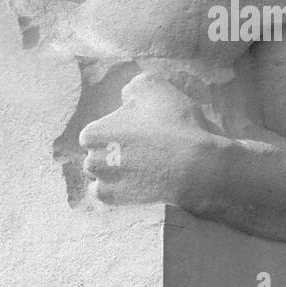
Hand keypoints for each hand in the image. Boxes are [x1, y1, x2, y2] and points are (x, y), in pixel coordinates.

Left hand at [79, 75, 220, 209]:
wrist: (195, 167)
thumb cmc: (174, 124)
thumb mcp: (153, 87)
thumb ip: (132, 86)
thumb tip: (125, 96)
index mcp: (93, 133)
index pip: (96, 134)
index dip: (117, 134)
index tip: (137, 137)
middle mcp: (90, 159)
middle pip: (97, 155)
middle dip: (113, 153)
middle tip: (141, 152)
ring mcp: (100, 182)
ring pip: (101, 175)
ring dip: (115, 171)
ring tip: (142, 168)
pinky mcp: (112, 200)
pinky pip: (106, 194)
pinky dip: (118, 190)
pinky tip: (137, 183)